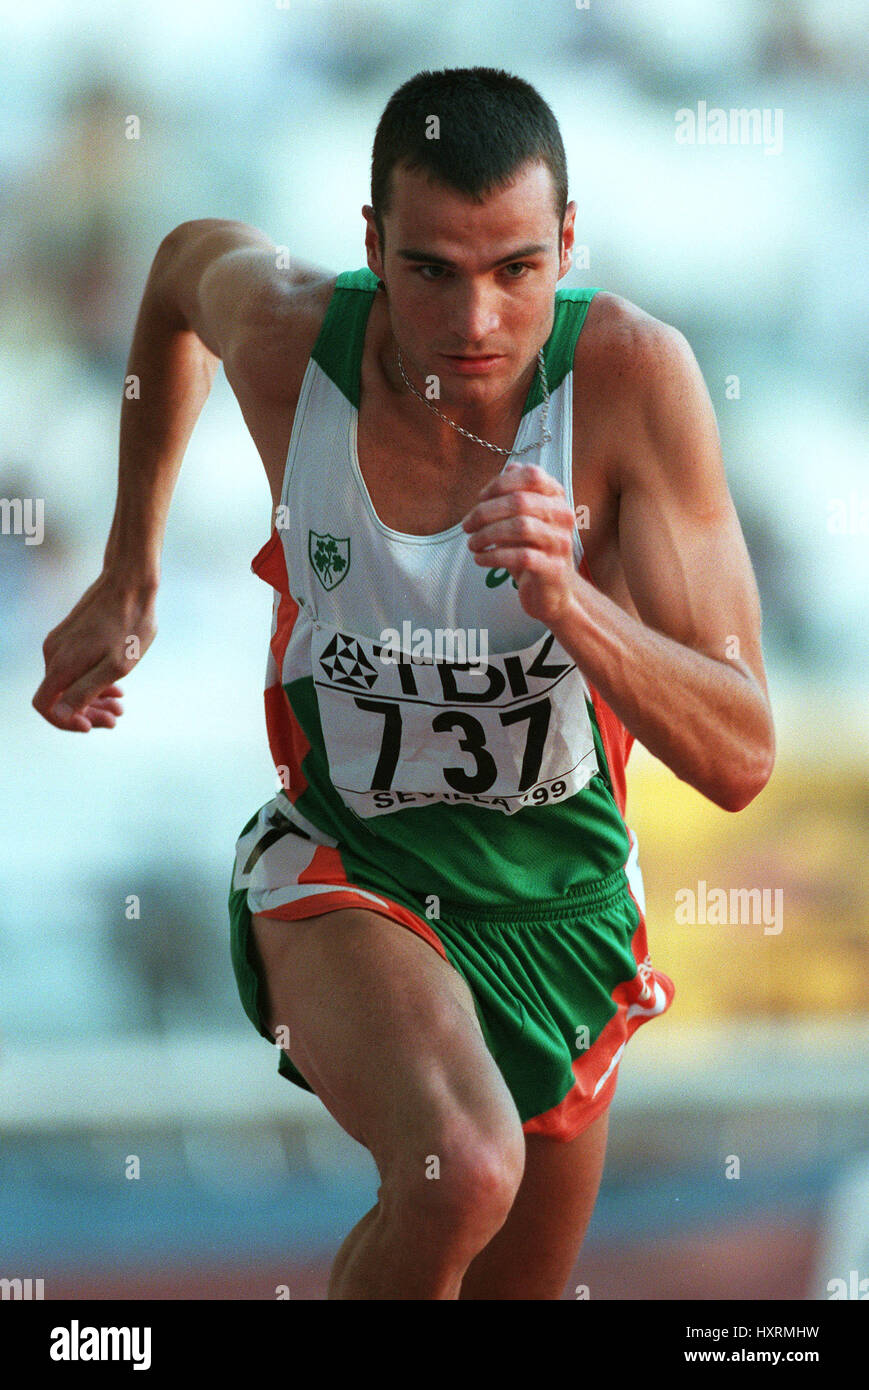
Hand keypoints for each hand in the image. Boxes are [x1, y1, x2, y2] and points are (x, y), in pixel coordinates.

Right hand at [32, 572, 156, 730]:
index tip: (91, 725)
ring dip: (92, 698)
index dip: (65, 722)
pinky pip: (74, 667)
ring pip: (68, 681)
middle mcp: (53, 653)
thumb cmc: (130, 623)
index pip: (45, 707)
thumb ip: (86, 691)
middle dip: (87, 712)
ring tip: (120, 704)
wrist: (130, 582)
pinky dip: (91, 680)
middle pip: (59, 697)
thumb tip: (60, 716)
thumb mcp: (116, 665)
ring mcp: (60, 642)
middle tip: (116, 717)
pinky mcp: (70, 635)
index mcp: (62, 664)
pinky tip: (115, 686)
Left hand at [462, 463, 580, 626]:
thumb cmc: (533, 551)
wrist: (552, 593)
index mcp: (557, 498)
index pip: (531, 475)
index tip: (480, 499)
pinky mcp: (553, 569)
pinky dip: (494, 556)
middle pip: (520, 501)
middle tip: (466, 526)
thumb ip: (518, 493)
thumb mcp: (525, 519)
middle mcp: (563, 517)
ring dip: (487, 534)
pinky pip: (520, 557)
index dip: (500, 483)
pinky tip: (480, 559)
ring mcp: (560, 543)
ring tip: (472, 544)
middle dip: (485, 512)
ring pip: (520, 527)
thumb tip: (510, 468)